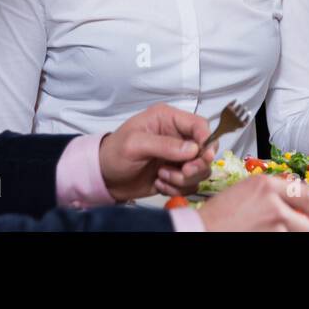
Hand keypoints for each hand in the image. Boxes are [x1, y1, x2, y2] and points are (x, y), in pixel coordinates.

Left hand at [98, 103, 216, 201]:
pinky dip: (178, 188)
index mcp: (168, 120)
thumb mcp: (135, 144)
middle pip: (205, 149)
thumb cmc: (114, 153)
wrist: (103, 178)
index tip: (204, 155)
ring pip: (200, 170)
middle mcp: (178, 137)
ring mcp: (178, 158)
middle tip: (182, 172)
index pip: (199, 124)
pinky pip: (190, 184)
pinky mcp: (176, 175)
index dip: (206, 139)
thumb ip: (164, 145)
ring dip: (183, 178)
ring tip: (161, 177)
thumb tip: (193, 149)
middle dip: (196, 164)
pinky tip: (160, 184)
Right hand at [195, 173, 308, 230]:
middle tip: (308, 227)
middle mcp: (274, 199)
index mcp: (266, 183)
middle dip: (308, 224)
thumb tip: (291, 201)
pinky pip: (287, 238)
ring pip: (300, 231)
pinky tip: (267, 234)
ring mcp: (275, 220)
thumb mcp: (244, 191)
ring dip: (293, 232)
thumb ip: (270, 193)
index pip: (303, 192)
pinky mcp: (273, 236)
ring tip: (276, 230)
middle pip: (308, 216)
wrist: (201, 229)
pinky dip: (283, 237)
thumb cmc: (217, 214)